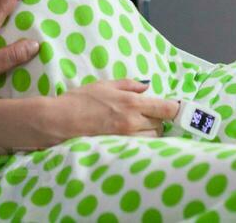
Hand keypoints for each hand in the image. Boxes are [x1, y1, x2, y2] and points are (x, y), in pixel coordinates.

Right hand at [40, 80, 181, 143]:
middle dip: (156, 120)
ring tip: (134, 127)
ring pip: (152, 139)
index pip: (167, 109)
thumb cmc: (79, 100)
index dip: (175, 109)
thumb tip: (147, 87)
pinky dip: (139, 143)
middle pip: (161, 125)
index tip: (176, 109)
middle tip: (144, 115)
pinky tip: (128, 138)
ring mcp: (126, 139)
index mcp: (132, 103)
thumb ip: (129, 85)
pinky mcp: (119, 150)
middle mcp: (133, 122)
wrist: (59, 121)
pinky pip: (139, 148)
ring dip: (149, 133)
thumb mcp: (105, 84)